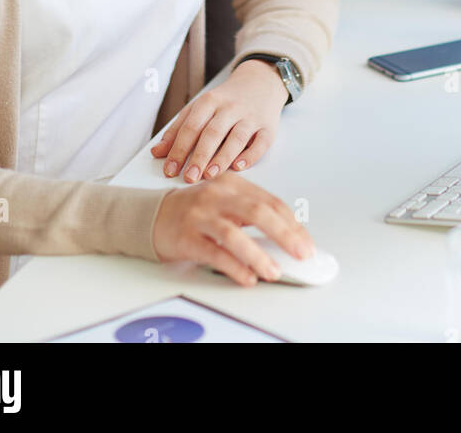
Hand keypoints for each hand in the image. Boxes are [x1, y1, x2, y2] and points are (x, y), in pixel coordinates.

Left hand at [151, 60, 288, 182]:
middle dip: (199, 156)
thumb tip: (157, 152)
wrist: (260, 81)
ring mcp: (251, 117)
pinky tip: (239, 167)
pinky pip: (261, 143)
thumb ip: (179, 129)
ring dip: (222, 158)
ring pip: (236, 138)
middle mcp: (231, 107)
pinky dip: (250, 155)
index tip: (169, 169)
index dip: (179, 148)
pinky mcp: (268, 127)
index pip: (191, 126)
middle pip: (213, 132)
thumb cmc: (226, 100)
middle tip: (188, 177)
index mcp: (210, 101)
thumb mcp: (200, 107)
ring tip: (209, 175)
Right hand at [151, 171, 315, 285]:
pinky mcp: (186, 237)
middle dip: (284, 234)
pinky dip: (234, 266)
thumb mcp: (226, 202)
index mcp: (232, 183)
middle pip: (257, 211)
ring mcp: (200, 215)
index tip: (306, 242)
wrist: (153, 215)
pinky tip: (247, 277)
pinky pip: (214, 253)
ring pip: (234, 233)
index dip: (292, 223)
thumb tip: (288, 236)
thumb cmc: (195, 211)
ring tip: (274, 271)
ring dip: (258, 254)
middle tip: (301, 253)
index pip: (270, 201)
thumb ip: (252, 212)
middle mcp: (217, 195)